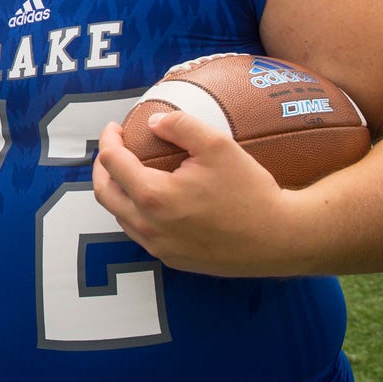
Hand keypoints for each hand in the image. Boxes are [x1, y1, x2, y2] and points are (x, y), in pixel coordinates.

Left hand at [93, 111, 299, 276]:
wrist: (280, 239)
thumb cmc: (251, 191)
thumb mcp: (218, 145)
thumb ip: (180, 125)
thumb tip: (152, 122)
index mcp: (153, 196)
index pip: (112, 163)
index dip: (108, 140)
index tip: (115, 128)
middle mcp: (148, 227)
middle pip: (105, 194)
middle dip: (102, 168)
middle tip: (115, 149)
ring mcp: (159, 248)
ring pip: (121, 217)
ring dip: (119, 191)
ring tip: (132, 171)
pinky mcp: (173, 260)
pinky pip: (141, 234)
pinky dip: (136, 212)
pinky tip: (154, 198)